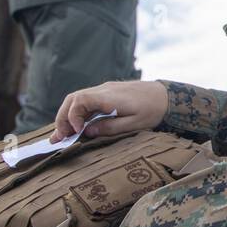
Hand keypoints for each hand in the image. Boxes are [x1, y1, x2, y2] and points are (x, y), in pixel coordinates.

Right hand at [51, 80, 168, 141]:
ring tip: (64, 134)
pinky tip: (77, 126)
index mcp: (109, 96)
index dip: (72, 116)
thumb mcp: (134, 124)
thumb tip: (86, 132)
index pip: (79, 100)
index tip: (75, 132)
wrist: (168, 96)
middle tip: (59, 137)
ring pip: (78, 99)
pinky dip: (79, 113)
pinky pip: (88, 101)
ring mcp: (105, 90)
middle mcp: (104, 90)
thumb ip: (109, 127)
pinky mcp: (108, 93)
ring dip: (68, 116)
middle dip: (63, 118)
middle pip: (73, 99)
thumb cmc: (153, 110)